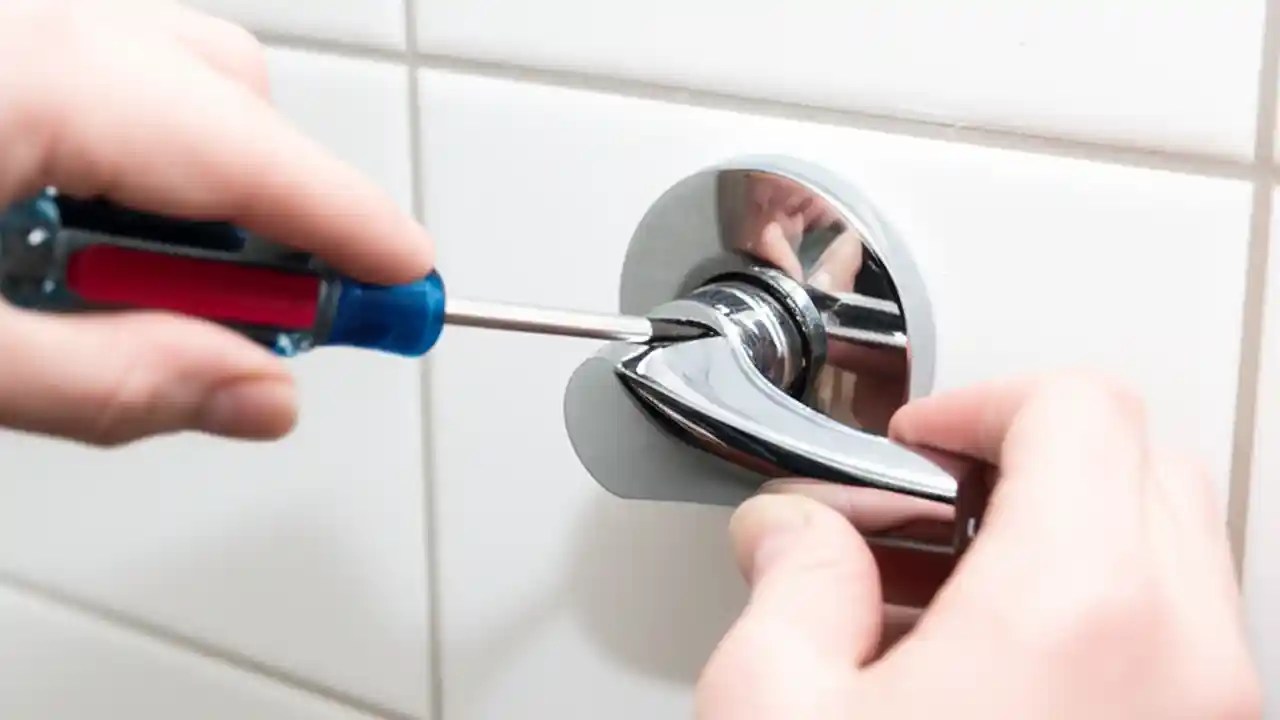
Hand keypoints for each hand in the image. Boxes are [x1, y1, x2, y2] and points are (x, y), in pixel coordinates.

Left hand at [0, 0, 431, 444]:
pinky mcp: (2, 59)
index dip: (346, 221)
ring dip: (200, 186)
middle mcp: (24, 28)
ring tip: (143, 292)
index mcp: (21, 76)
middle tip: (270, 317)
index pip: (242, 148)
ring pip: (166, 77)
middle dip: (274, 205)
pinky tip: (76, 235)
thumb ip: (106, 382)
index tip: (406, 284)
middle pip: (223, 90)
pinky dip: (132, 162)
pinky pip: (104, 82)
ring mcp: (11, 33)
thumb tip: (257, 393)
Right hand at [697, 373, 1259, 718]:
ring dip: (1067, 537)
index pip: (1079, 408)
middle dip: (1030, 458)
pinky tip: (994, 667)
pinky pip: (1180, 642)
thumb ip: (788, 585)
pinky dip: (1101, 617)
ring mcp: (1213, 718)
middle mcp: (1184, 663)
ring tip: (954, 592)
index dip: (978, 399)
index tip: (919, 440)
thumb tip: (791, 534)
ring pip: (1174, 553)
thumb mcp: (774, 712)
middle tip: (936, 499)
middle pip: (1146, 463)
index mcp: (1081, 614)